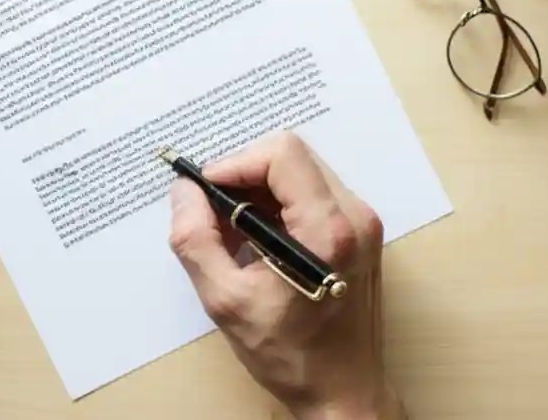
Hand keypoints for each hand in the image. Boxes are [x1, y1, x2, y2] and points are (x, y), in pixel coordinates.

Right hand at [168, 132, 403, 419]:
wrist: (343, 392)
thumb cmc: (291, 355)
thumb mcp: (225, 300)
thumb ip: (196, 239)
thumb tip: (184, 192)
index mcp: (329, 229)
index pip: (282, 154)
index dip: (235, 164)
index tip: (205, 192)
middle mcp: (355, 216)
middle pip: (292, 157)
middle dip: (245, 176)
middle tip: (214, 212)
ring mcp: (362, 224)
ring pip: (302, 173)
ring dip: (260, 192)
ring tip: (233, 234)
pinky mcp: (360, 234)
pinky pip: (314, 196)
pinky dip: (279, 207)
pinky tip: (258, 242)